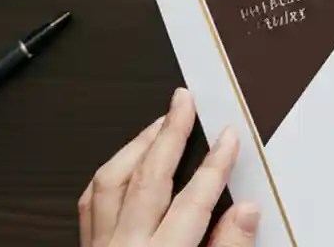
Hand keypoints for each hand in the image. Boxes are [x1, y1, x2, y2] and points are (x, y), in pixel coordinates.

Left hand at [78, 88, 259, 246]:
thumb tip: (246, 212)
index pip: (192, 202)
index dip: (215, 165)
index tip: (229, 137)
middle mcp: (125, 245)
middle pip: (149, 178)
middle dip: (170, 134)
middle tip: (184, 101)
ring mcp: (100, 245)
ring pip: (112, 180)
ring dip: (138, 146)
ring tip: (159, 124)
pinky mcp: (87, 246)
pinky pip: (92, 200)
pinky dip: (111, 173)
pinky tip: (126, 163)